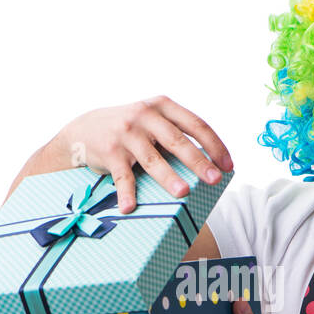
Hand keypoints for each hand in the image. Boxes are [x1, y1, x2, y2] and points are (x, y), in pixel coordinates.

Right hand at [46, 96, 233, 212]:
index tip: (228, 165)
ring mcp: (126, 133)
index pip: (196, 124)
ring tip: (183, 193)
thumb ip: (176, 134)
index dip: (215, 145)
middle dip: (198, 161)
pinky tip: (129, 207)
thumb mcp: (153, 121)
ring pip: (152, 159)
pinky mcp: (110, 151)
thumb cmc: (131, 130)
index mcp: (163, 106)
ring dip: (168, 177)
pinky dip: (126, 193)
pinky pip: (121, 176)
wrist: (85, 129)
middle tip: (214, 179)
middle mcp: (145, 115)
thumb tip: (209, 164)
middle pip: (177, 141)